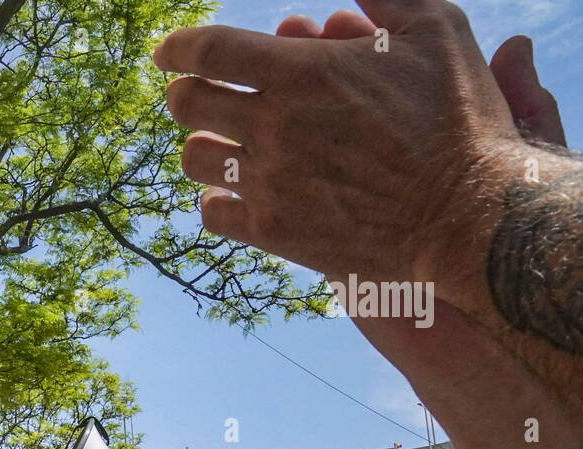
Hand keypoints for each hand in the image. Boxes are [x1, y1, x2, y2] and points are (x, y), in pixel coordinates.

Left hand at [159, 0, 524, 319]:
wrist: (468, 216)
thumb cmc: (459, 120)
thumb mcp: (437, 31)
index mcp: (302, 73)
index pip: (208, 50)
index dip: (178, 46)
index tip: (167, 51)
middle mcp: (274, 127)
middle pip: (187, 103)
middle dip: (184, 91)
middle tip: (194, 93)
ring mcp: (270, 182)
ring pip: (194, 157)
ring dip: (201, 143)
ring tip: (219, 140)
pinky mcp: (274, 230)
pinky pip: (213, 212)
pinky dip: (216, 198)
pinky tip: (233, 190)